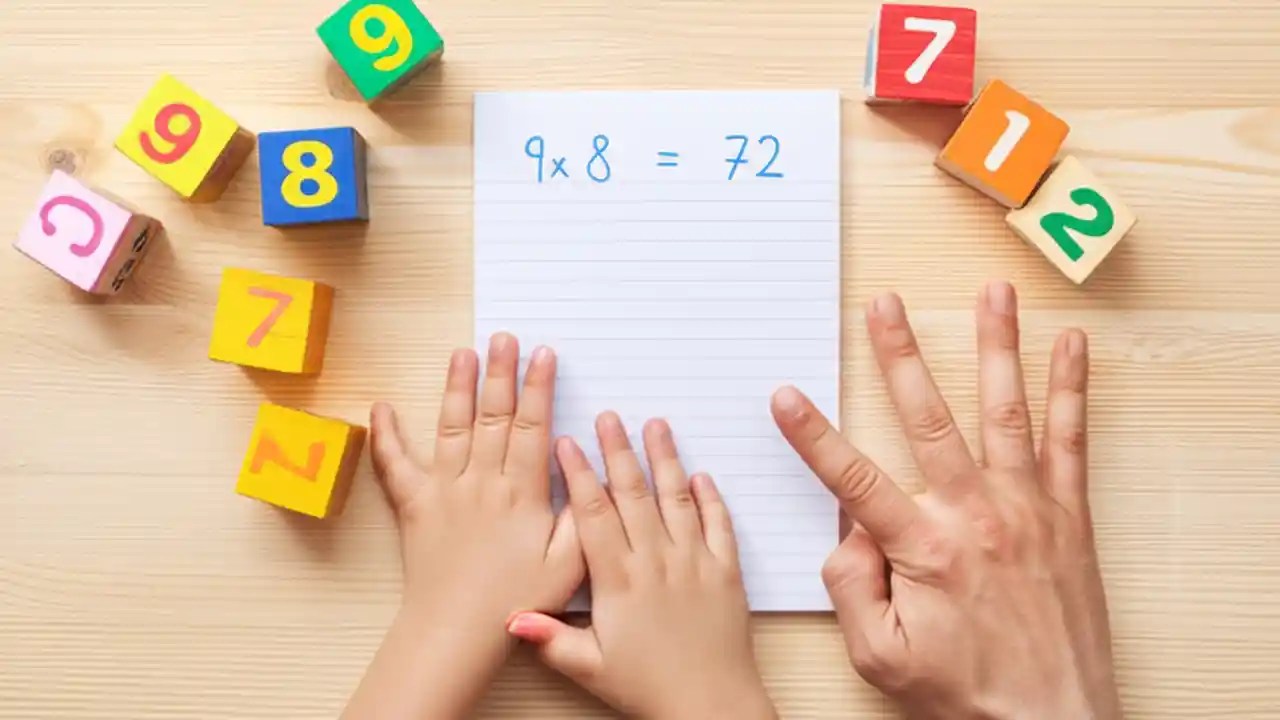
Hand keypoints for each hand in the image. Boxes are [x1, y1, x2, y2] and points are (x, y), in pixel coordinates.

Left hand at [343, 334, 582, 719]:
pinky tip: (381, 407)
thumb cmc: (516, 602)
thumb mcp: (569, 565)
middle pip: (493, 416)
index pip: (532, 427)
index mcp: (521, 493)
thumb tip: (587, 471)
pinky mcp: (416, 506)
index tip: (544, 354)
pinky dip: (387, 435)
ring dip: (458, 388)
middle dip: (501, 373)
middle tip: (505, 338)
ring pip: (453, 427)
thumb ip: (582, 516)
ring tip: (463, 353)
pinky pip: (396, 465)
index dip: (539, 387)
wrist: (457, 631)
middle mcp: (481, 482)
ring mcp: (445, 490)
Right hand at [507, 413, 776, 719]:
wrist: (712, 706)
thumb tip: (510, 618)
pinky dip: (711, 498)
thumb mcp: (590, 668)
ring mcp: (695, 563)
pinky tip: (702, 476)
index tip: (567, 444)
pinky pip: (720, 525)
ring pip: (677, 500)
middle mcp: (657, 562)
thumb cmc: (649, 689)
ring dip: (665, 460)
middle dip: (618, 451)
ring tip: (656, 426)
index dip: (578, 476)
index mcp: (619, 581)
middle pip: (634, 495)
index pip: (594, 516)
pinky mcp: (726, 572)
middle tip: (609, 417)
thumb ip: (551, 639)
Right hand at [771, 282, 1120, 719]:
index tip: (786, 395)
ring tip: (991, 296)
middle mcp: (975, 515)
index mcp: (924, 550)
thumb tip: (850, 533)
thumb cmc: (967, 694)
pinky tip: (1069, 347)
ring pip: (1004, 412)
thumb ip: (852, 588)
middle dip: (899, 357)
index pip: (853, 480)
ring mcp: (1027, 509)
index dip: (813, 435)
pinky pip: (1070, 441)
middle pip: (930, 420)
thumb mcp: (881, 657)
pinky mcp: (1068, 517)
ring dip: (995, 347)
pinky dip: (1070, 390)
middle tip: (884, 307)